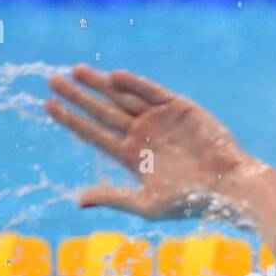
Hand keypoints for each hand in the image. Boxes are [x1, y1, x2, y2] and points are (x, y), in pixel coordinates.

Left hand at [45, 63, 256, 218]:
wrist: (228, 187)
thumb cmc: (190, 202)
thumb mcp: (146, 204)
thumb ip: (113, 197)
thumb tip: (78, 200)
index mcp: (132, 157)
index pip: (94, 134)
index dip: (71, 120)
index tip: (48, 105)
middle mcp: (142, 134)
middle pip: (102, 111)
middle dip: (78, 95)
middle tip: (52, 80)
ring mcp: (160, 119)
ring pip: (123, 97)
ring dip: (100, 84)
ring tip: (74, 70)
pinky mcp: (179, 107)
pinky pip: (151, 91)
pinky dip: (133, 83)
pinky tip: (111, 76)